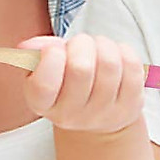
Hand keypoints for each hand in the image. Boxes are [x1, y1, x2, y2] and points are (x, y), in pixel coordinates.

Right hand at [19, 34, 146, 134]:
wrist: (97, 112)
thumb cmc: (68, 82)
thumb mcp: (45, 68)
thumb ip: (36, 53)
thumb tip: (27, 47)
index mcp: (43, 104)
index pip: (44, 84)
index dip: (50, 57)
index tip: (54, 48)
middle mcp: (71, 116)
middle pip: (80, 68)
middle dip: (81, 44)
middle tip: (80, 45)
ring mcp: (103, 114)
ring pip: (109, 63)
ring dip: (103, 45)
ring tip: (98, 49)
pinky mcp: (131, 107)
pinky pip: (131, 66)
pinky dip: (123, 51)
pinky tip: (116, 57)